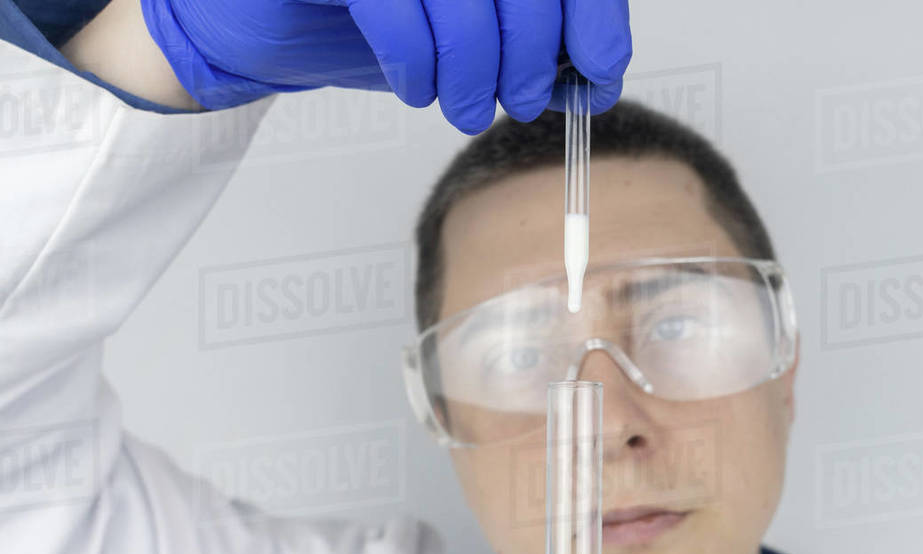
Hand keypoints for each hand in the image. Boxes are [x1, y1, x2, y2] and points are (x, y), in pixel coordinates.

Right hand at [139, 0, 631, 131]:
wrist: (256, 14)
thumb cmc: (366, 12)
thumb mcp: (464, 23)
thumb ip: (525, 33)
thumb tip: (591, 76)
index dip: (594, 19)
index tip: (598, 74)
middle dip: (537, 53)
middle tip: (525, 99)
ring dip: (478, 70)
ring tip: (468, 107)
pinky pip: (396, 10)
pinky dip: (418, 63)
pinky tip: (419, 89)